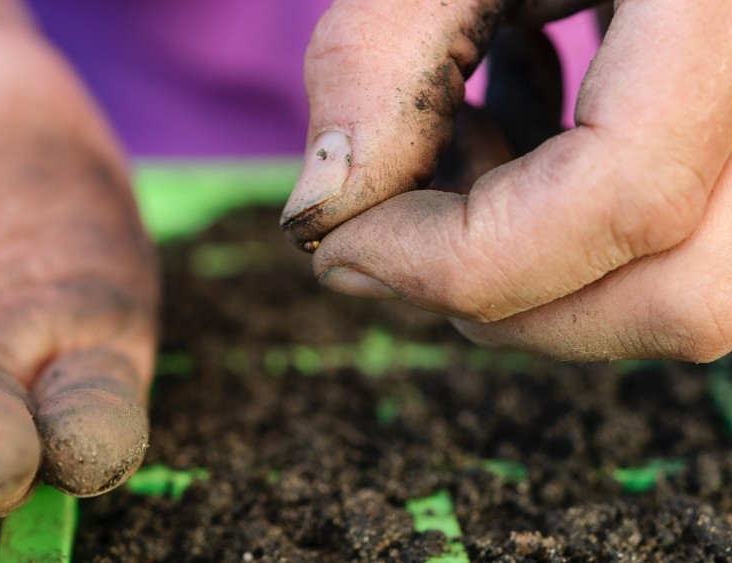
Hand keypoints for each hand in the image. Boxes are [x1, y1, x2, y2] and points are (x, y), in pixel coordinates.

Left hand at [282, 0, 731, 360]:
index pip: (624, 198)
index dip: (460, 260)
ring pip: (698, 291)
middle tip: (383, 239)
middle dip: (506, 297)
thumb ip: (378, 55)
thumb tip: (322, 213)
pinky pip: (691, 243)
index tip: (337, 249)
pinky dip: (568, 230)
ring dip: (535, 271)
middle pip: (690, 293)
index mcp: (727, 0)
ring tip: (452, 153)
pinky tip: (507, 126)